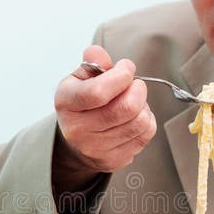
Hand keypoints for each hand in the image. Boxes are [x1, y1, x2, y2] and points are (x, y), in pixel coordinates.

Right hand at [53, 45, 156, 179]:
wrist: (75, 142)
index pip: (98, 92)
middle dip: (138, 89)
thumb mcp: (79, 79)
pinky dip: (147, 120)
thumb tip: (97, 53)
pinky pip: (145, 135)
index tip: (126, 68)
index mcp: (66, 103)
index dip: (121, 76)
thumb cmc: (82, 103)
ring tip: (133, 100)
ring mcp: (96, 149)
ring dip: (143, 105)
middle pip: (126, 108)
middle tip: (134, 84)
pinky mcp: (113, 161)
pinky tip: (135, 117)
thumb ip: (92, 63)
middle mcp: (78, 130)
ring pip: (140, 122)